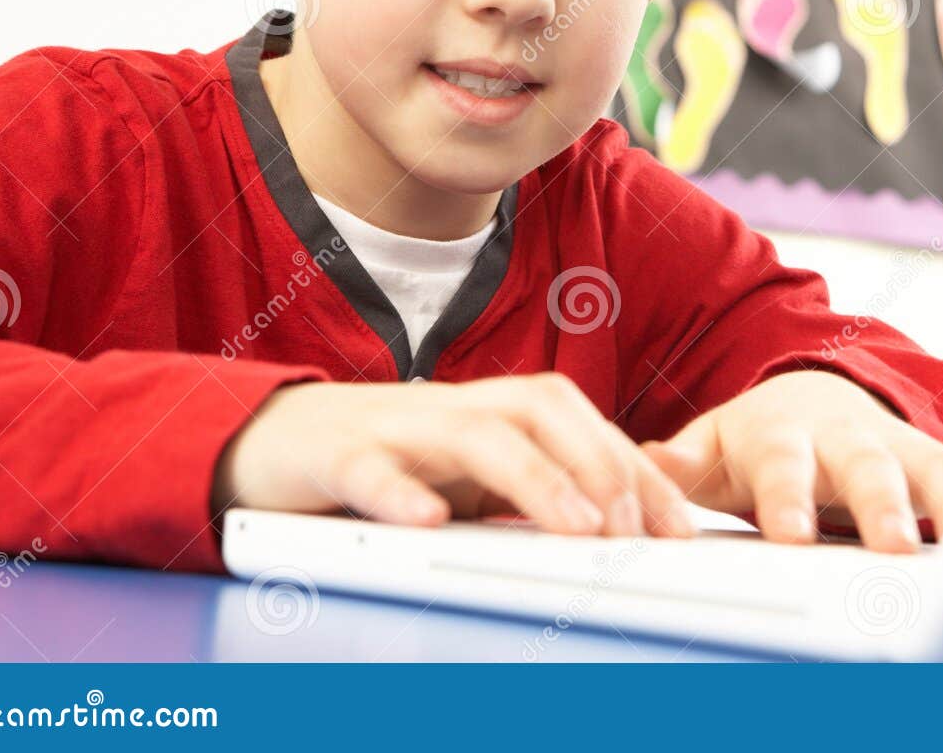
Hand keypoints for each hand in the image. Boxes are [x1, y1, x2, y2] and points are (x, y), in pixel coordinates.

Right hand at [212, 374, 693, 538]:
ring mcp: (393, 426)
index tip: (676, 525)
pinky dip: (400, 491)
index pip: (579, 422)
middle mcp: (451, 410)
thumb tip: (611, 532)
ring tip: (575, 526)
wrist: (266, 443)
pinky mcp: (330, 455)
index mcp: (489, 413)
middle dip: (598, 465)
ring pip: (471, 432)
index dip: (633, 466)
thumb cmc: (380, 462)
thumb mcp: (464, 481)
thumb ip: (526, 495)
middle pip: (540, 410)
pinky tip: (428, 520)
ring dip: (533, 478)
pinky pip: (367, 467)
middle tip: (632, 531)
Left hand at [641, 370, 942, 552]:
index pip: (784, 467)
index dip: (788, 500)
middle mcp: (849, 438)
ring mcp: (901, 449)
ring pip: (936, 472)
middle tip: (893, 548)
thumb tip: (642, 463)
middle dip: (882, 507)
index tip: (790, 535)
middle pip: (869, 469)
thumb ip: (682, 460)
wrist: (818, 395)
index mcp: (786, 435)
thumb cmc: (761, 437)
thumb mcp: (716, 443)